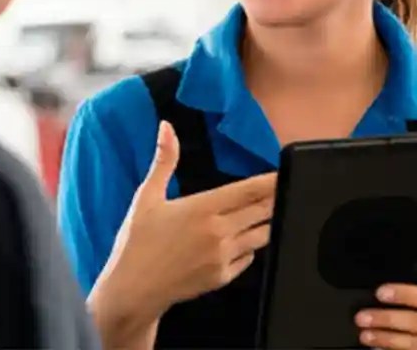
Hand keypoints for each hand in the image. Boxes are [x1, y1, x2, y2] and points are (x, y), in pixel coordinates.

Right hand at [88, 122, 275, 346]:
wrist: (131, 290)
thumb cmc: (136, 242)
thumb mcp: (147, 197)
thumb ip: (164, 160)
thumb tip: (166, 126)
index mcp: (203, 208)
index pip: (248, 190)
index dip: (271, 180)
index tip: (284, 171)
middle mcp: (219, 232)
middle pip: (262, 211)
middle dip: (275, 199)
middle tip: (285, 189)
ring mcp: (224, 257)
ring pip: (262, 235)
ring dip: (268, 222)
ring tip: (272, 212)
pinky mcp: (223, 278)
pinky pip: (249, 258)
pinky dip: (250, 247)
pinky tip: (245, 240)